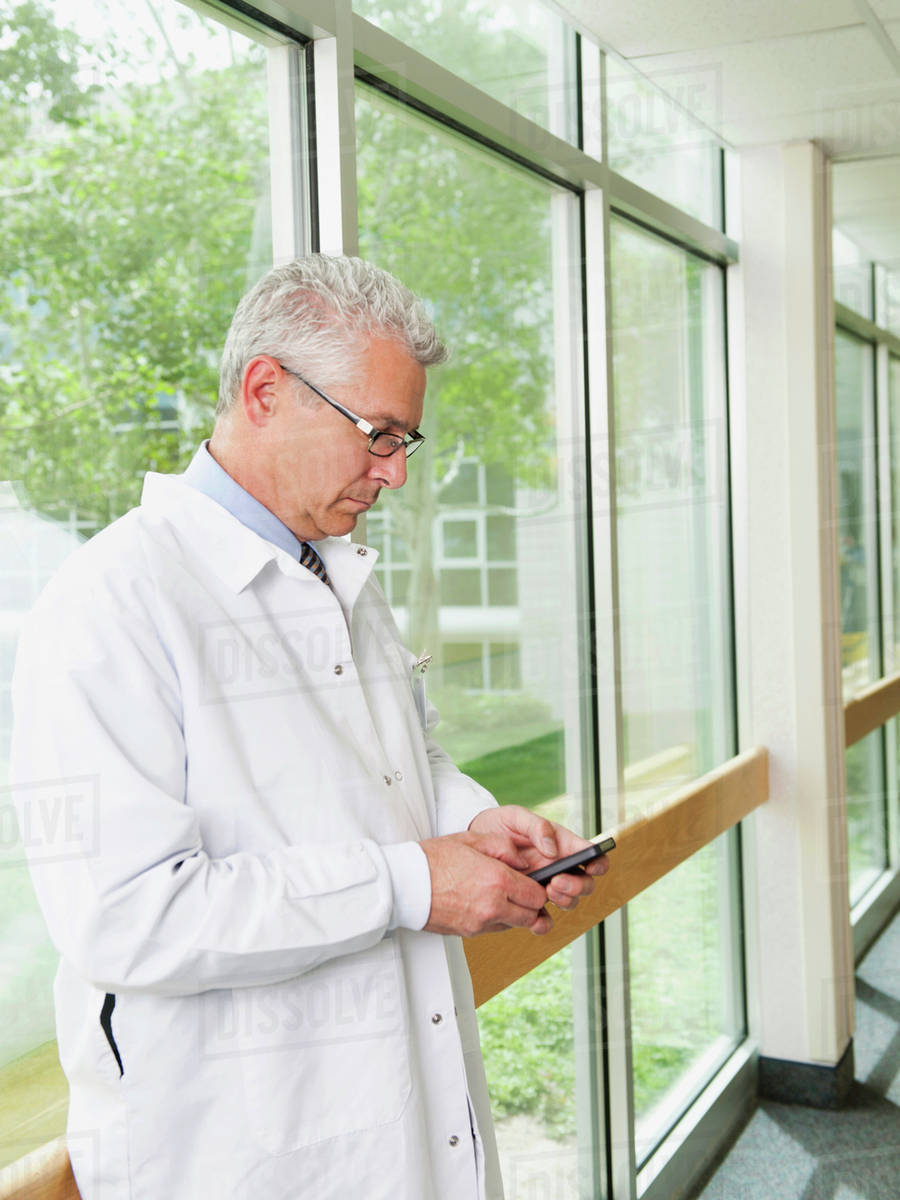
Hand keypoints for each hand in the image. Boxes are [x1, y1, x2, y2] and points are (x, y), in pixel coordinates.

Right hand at [420, 830, 553, 936]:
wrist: (405, 883)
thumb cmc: (434, 858)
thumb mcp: (473, 840)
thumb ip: (505, 847)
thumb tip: (524, 861)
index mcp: (498, 880)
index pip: (538, 895)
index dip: (539, 887)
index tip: (533, 881)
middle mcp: (493, 906)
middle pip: (531, 915)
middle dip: (530, 903)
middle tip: (521, 889)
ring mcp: (480, 923)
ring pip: (514, 924)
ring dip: (514, 912)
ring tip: (500, 894)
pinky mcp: (468, 932)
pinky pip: (494, 928)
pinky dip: (496, 918)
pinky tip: (484, 901)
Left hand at [468, 805, 609, 912]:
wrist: (473, 841)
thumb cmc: (499, 825)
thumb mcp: (515, 817)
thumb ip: (537, 827)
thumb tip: (553, 849)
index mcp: (562, 845)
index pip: (591, 855)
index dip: (598, 862)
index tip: (590, 866)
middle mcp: (558, 867)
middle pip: (585, 883)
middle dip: (577, 886)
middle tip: (557, 881)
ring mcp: (545, 885)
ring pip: (569, 901)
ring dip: (565, 900)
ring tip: (547, 890)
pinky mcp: (528, 901)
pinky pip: (543, 918)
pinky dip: (543, 923)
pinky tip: (535, 919)